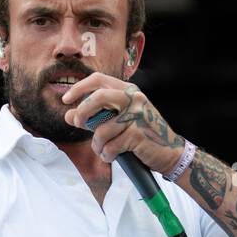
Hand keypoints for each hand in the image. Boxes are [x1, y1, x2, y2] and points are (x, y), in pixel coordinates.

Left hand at [62, 72, 184, 173]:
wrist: (171, 152)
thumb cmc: (143, 136)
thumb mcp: (120, 122)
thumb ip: (96, 117)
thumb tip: (69, 116)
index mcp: (128, 91)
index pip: (98, 80)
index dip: (79, 88)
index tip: (65, 100)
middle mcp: (133, 99)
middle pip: (98, 97)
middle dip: (83, 113)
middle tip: (78, 124)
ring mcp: (137, 116)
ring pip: (102, 129)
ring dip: (97, 145)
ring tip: (103, 150)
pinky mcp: (137, 134)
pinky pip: (111, 146)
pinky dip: (107, 155)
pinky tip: (112, 156)